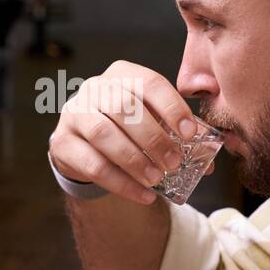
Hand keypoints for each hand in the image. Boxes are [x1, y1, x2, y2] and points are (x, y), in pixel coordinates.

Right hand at [48, 60, 198, 204]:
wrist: (85, 144)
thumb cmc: (126, 127)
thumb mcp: (151, 121)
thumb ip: (176, 133)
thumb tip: (207, 161)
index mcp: (122, 74)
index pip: (149, 82)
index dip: (171, 107)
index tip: (190, 133)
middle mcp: (94, 88)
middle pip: (124, 107)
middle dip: (153, 137)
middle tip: (174, 162)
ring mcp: (74, 113)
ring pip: (103, 134)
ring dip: (134, 159)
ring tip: (156, 179)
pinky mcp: (62, 142)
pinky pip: (92, 164)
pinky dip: (121, 183)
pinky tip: (143, 195)